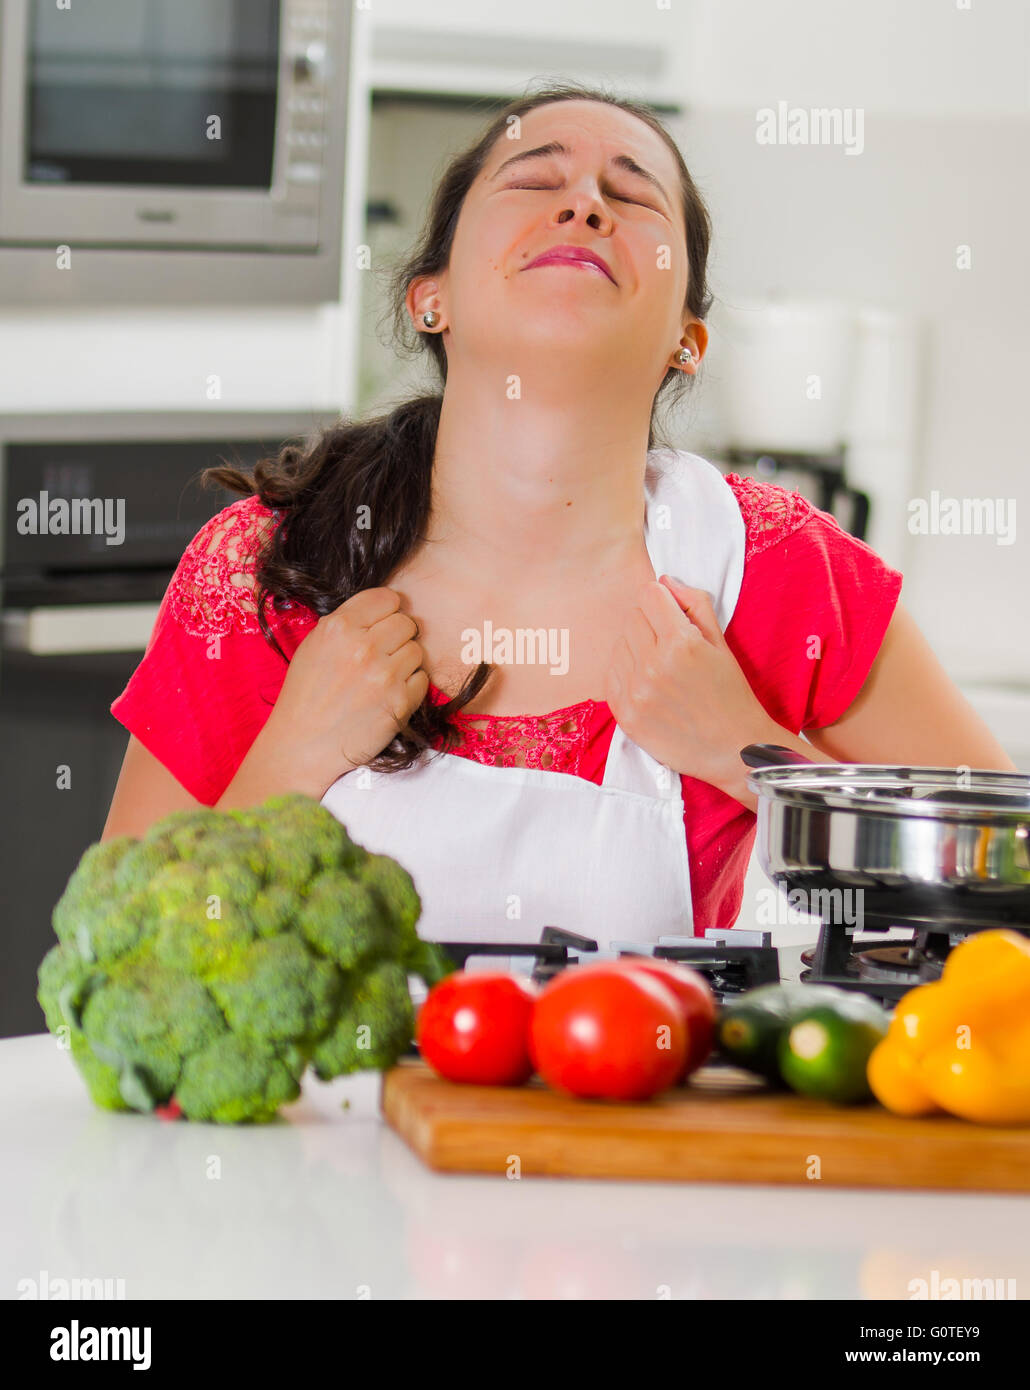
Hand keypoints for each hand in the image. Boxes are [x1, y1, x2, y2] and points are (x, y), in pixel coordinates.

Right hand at [264, 586, 428, 779]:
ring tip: (382, 677)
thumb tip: (382, 609)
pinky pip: (422, 679)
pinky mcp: (400, 702)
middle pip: (407, 623)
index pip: (388, 598)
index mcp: (339, 626)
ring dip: (405, 662)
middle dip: (398, 637)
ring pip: (417, 650)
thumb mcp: (314, 645)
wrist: (303, 745)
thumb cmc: (306, 695)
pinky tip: (388, 695)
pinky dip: (410, 686)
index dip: (387, 612)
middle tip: (382, 655)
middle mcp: (363, 647)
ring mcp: (384, 675)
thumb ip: (347, 622)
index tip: (381, 625)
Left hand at [605, 576, 777, 797]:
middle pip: (632, 618)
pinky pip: (610, 675)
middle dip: (650, 623)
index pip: (649, 595)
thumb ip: (695, 605)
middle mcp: (654, 666)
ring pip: (619, 645)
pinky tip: (648, 685)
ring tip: (661, 669)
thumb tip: (665, 581)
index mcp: (681, 643)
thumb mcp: (722, 644)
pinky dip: (626, 674)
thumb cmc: (731, 695)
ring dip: (636, 649)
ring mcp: (635, 692)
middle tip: (671, 645)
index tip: (671, 613)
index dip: (662, 600)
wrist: (733, 749)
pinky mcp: (624, 715)